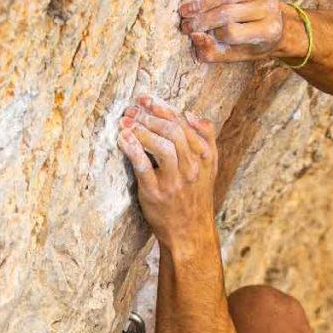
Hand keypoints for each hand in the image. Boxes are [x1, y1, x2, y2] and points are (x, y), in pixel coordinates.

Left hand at [119, 95, 218, 251]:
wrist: (189, 233)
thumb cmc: (195, 197)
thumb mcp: (209, 168)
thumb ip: (206, 139)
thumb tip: (192, 113)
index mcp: (204, 158)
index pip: (185, 124)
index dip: (164, 108)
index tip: (147, 100)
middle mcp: (192, 168)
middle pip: (173, 132)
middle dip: (150, 116)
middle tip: (132, 109)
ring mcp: (174, 182)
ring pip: (162, 146)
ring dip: (142, 130)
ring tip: (126, 122)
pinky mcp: (156, 194)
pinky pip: (144, 168)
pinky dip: (133, 150)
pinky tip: (123, 139)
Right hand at [178, 0, 293, 63]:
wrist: (276, 22)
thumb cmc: (251, 42)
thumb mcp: (234, 54)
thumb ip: (213, 51)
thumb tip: (195, 36)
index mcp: (267, 32)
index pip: (231, 32)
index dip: (209, 33)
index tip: (193, 33)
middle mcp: (268, 9)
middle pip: (227, 12)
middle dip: (201, 16)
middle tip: (183, 19)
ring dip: (202, 0)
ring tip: (186, 6)